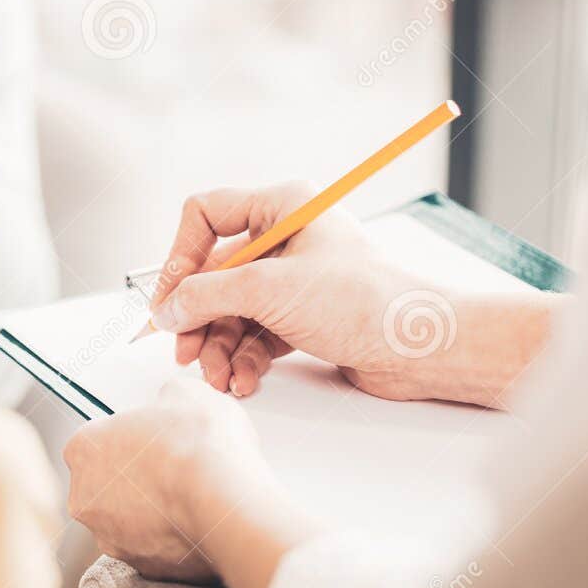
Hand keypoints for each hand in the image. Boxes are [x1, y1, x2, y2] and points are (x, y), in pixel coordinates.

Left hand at [63, 376, 298, 586]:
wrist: (224, 498)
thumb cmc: (198, 445)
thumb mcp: (184, 394)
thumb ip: (165, 400)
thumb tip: (173, 403)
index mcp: (83, 449)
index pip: (94, 441)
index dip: (126, 439)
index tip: (150, 441)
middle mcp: (85, 498)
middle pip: (105, 485)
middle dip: (133, 479)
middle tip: (170, 469)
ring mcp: (110, 536)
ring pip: (126, 521)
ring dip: (150, 512)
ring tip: (188, 497)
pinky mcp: (140, 566)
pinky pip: (151, 549)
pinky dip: (169, 539)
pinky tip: (195, 522)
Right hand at [149, 182, 557, 404]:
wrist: (421, 347)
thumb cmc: (363, 300)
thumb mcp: (270, 291)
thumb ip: (207, 295)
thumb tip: (167, 309)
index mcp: (283, 206)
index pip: (206, 215)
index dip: (180, 255)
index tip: (170, 297)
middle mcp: (286, 238)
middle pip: (214, 273)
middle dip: (199, 318)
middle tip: (184, 352)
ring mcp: (294, 279)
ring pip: (232, 310)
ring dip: (219, 347)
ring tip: (220, 377)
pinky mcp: (304, 317)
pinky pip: (255, 334)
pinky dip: (244, 359)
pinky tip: (245, 381)